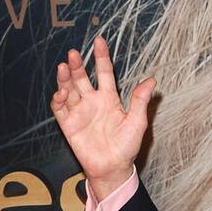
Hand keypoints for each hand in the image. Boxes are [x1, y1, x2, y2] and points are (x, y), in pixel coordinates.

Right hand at [50, 34, 155, 197]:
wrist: (113, 169)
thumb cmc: (127, 147)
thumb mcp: (137, 122)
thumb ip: (140, 101)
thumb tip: (152, 80)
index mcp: (109, 99)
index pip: (104, 73)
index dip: (101, 57)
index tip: (99, 41)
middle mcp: (93, 102)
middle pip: (82, 78)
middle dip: (77, 65)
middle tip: (74, 54)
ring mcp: (80, 112)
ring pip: (69, 89)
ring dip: (65, 78)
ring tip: (64, 67)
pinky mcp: (69, 124)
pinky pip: (60, 108)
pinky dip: (59, 99)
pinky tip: (62, 93)